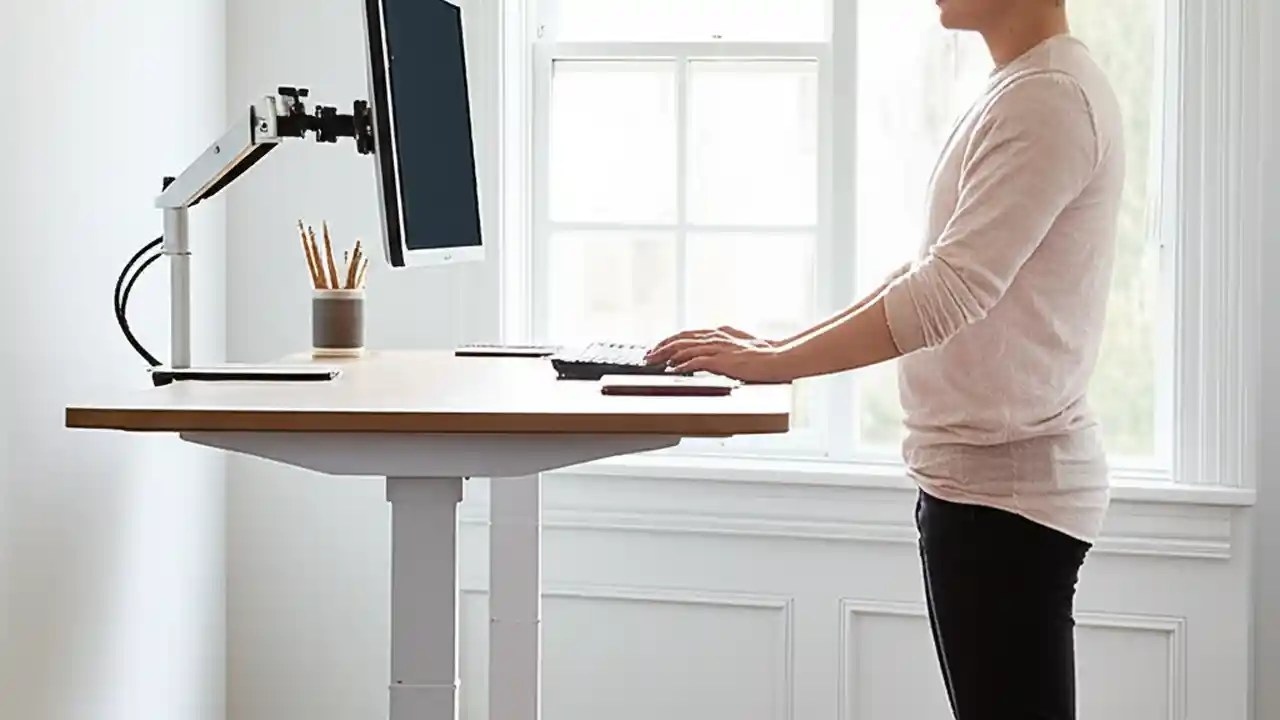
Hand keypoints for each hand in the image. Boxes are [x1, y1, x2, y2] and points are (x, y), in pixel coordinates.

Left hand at [645, 325, 775, 363]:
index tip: (657, 348)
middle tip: (648, 355)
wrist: (779, 358)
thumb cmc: (763, 354)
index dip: (669, 341)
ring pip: (684, 348)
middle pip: (681, 339)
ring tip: (654, 361)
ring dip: (666, 354)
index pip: (687, 335)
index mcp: (719, 333)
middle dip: (661, 347)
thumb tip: (707, 348)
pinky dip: (683, 364)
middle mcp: (716, 337)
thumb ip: (723, 344)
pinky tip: (673, 369)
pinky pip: (697, 361)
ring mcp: (719, 348)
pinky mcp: (723, 360)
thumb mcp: (739, 343)